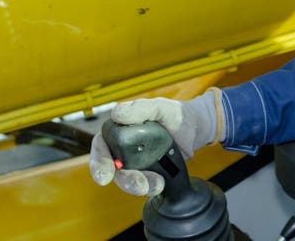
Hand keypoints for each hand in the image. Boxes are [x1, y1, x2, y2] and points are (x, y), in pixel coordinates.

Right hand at [89, 91, 219, 195]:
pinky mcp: (149, 173)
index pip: (101, 146)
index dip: (99, 162)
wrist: (195, 128)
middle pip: (113, 169)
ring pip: (128, 179)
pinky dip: (151, 187)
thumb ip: (140, 109)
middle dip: (124, 180)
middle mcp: (123, 148)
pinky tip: (161, 184)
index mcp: (119, 130)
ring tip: (157, 184)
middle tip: (138, 185)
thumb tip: (116, 114)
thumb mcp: (160, 107)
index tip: (105, 174)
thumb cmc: (173, 114)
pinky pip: (144, 185)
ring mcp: (135, 163)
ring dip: (139, 186)